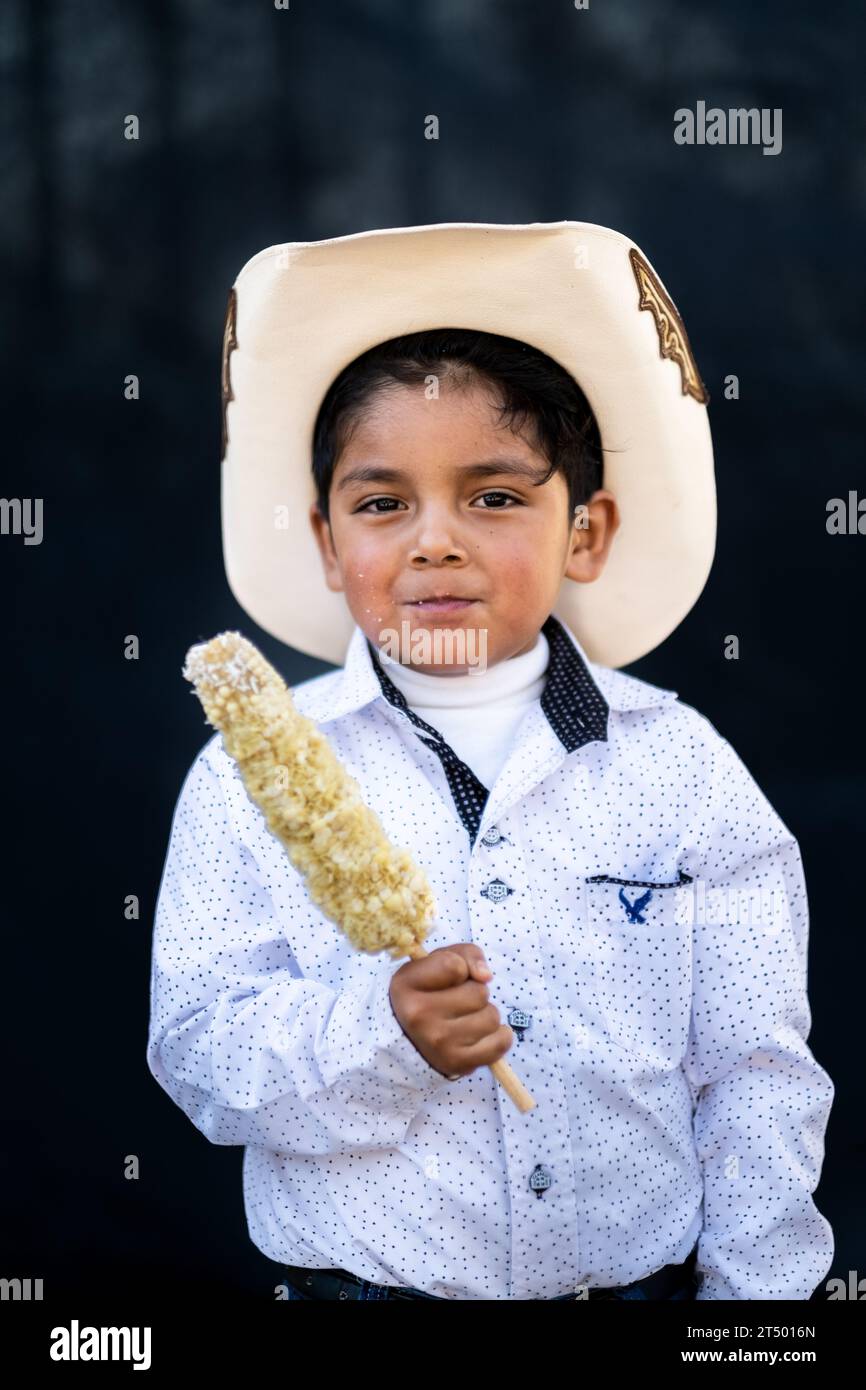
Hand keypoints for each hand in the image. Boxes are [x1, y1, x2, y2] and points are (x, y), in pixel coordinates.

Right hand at [389, 943, 513, 1079]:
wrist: (408, 1038)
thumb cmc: (427, 992)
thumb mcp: (437, 962)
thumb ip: (466, 955)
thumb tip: (486, 976)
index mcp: (408, 985)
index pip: (455, 966)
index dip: (461, 968)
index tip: (452, 977)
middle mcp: (419, 1016)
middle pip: (479, 993)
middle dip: (476, 992)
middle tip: (460, 1001)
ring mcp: (439, 1043)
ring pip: (492, 1017)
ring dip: (485, 1015)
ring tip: (467, 1018)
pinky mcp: (457, 1063)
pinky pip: (501, 1043)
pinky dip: (499, 1036)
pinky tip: (482, 1034)